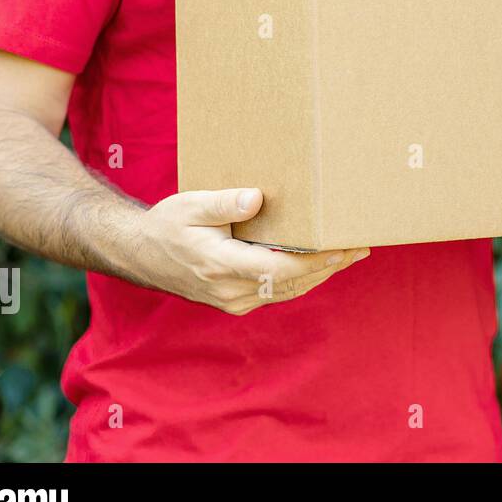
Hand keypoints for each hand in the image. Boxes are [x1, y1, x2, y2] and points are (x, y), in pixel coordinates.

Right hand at [129, 188, 367, 313]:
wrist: (140, 254)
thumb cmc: (167, 225)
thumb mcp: (191, 205)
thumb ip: (224, 202)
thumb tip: (257, 199)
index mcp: (220, 265)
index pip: (279, 270)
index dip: (315, 262)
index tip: (343, 248)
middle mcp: (229, 290)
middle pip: (291, 283)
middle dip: (329, 266)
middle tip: (361, 247)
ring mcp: (232, 301)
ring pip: (287, 292)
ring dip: (320, 275)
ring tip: (351, 255)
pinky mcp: (235, 302)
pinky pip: (276, 294)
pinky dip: (301, 280)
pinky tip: (320, 266)